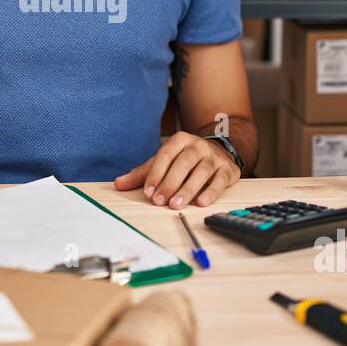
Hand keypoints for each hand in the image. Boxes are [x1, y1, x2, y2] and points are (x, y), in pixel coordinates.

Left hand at [113, 132, 240, 209]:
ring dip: (188, 189)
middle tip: (160, 201)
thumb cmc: (186, 160)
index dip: (156, 174)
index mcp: (180, 140)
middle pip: (183, 163)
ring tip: (176, 205)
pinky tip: (201, 203)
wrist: (219, 152)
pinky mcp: (227, 170)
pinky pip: (219, 181)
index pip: (165, 155)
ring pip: (201, 172)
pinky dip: (211, 192)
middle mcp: (198, 146)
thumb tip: (118, 184)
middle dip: (170, 183)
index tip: (148, 192)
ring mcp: (214, 157)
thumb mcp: (164, 162)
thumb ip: (143, 173)